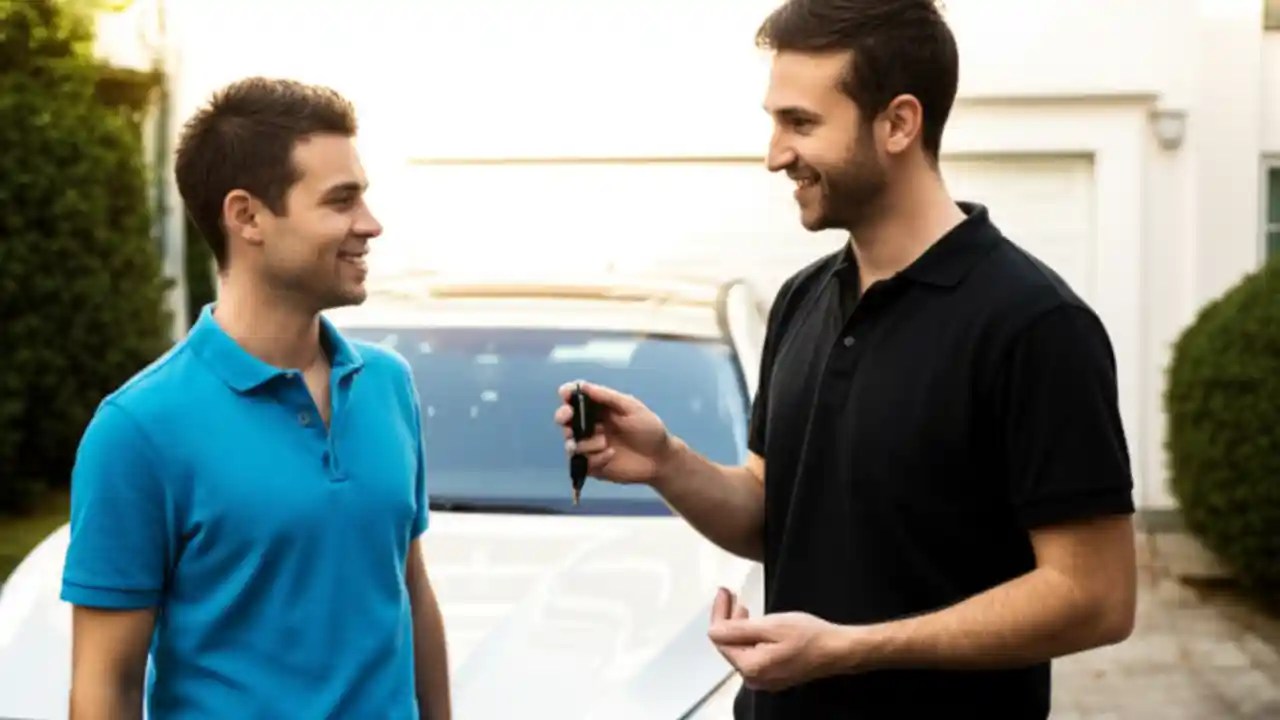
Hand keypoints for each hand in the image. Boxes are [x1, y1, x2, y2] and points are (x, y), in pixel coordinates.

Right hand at [553, 380, 675, 484]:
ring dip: (585, 442)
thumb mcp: (632, 408)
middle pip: (566, 420)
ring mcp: (591, 447)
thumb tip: (584, 386)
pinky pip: (582, 462)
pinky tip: (611, 455)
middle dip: (563, 417)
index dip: (567, 394)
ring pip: (571, 443)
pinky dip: (595, 458)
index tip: (565, 393)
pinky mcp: (593, 466)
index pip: (576, 398)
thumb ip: (609, 397)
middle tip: (568, 418)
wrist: (661, 459)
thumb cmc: (649, 429)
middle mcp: (591, 426)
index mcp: (599, 409)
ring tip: (604, 442)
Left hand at [707, 588, 845, 691]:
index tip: (723, 592)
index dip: (719, 613)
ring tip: (741, 607)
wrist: (837, 650)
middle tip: (729, 594)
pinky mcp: (773, 676)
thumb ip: (738, 630)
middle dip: (726, 619)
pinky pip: (752, 655)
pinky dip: (749, 637)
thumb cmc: (807, 635)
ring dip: (737, 627)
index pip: (721, 639)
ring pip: (740, 650)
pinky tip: (753, 624)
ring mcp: (764, 680)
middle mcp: (753, 678)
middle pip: (729, 646)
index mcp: (750, 667)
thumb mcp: (771, 626)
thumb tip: (712, 630)